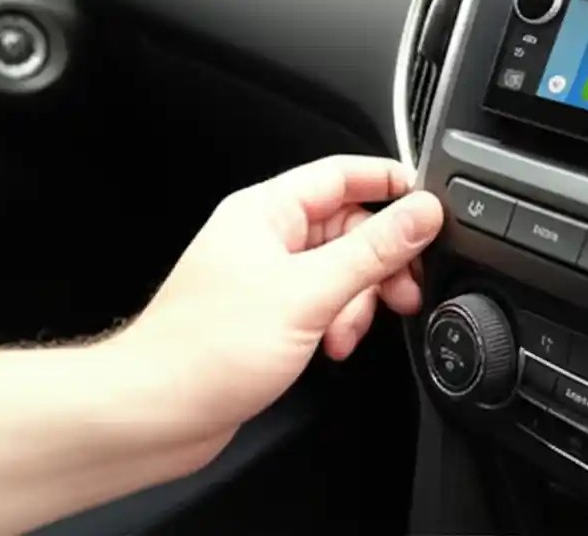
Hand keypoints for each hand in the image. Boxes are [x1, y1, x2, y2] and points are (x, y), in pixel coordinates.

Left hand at [113, 155, 443, 444]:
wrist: (155, 414)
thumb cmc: (204, 352)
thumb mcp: (309, 293)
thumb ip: (373, 250)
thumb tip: (422, 213)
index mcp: (266, 212)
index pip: (343, 174)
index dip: (391, 185)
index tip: (431, 207)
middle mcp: (266, 238)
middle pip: (349, 226)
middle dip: (381, 261)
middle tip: (403, 288)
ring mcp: (267, 277)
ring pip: (341, 269)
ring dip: (359, 301)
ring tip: (350, 330)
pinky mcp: (270, 315)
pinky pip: (324, 302)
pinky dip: (339, 322)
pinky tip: (332, 346)